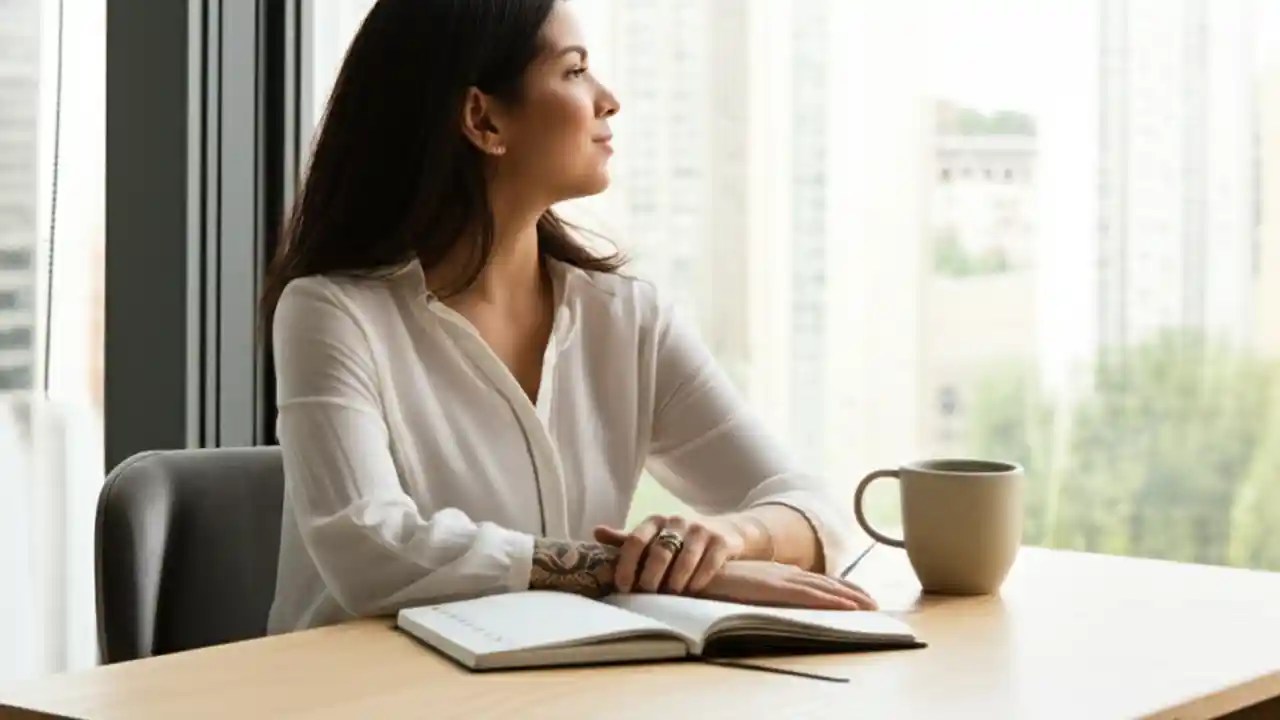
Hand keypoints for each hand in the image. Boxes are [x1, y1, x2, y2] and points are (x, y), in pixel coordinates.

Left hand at [594, 514, 744, 594]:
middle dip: (651, 577)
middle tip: (647, 595)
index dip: (626, 565)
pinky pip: (708, 562)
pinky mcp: (720, 541)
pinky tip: (692, 591)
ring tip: (670, 597)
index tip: (623, 587)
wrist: (725, 532)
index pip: (635, 541)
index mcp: (654, 521)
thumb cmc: (678, 541)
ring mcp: (700, 530)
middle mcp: (676, 521)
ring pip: (684, 559)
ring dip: (675, 581)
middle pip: (659, 552)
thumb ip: (626, 540)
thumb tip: (596, 532)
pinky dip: (698, 579)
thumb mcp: (652, 538)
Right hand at [698, 560, 877, 610]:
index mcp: (777, 574)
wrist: (695, 569)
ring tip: (871, 607)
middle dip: (851, 592)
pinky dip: (832, 600)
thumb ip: (757, 589)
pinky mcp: (775, 588)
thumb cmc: (714, 580)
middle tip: (874, 604)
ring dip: (849, 597)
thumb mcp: (741, 585)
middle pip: (825, 582)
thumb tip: (767, 596)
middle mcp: (784, 573)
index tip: (857, 596)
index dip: (837, 587)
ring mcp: (781, 579)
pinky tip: (849, 607)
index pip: (814, 580)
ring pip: (823, 588)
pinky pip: (810, 595)